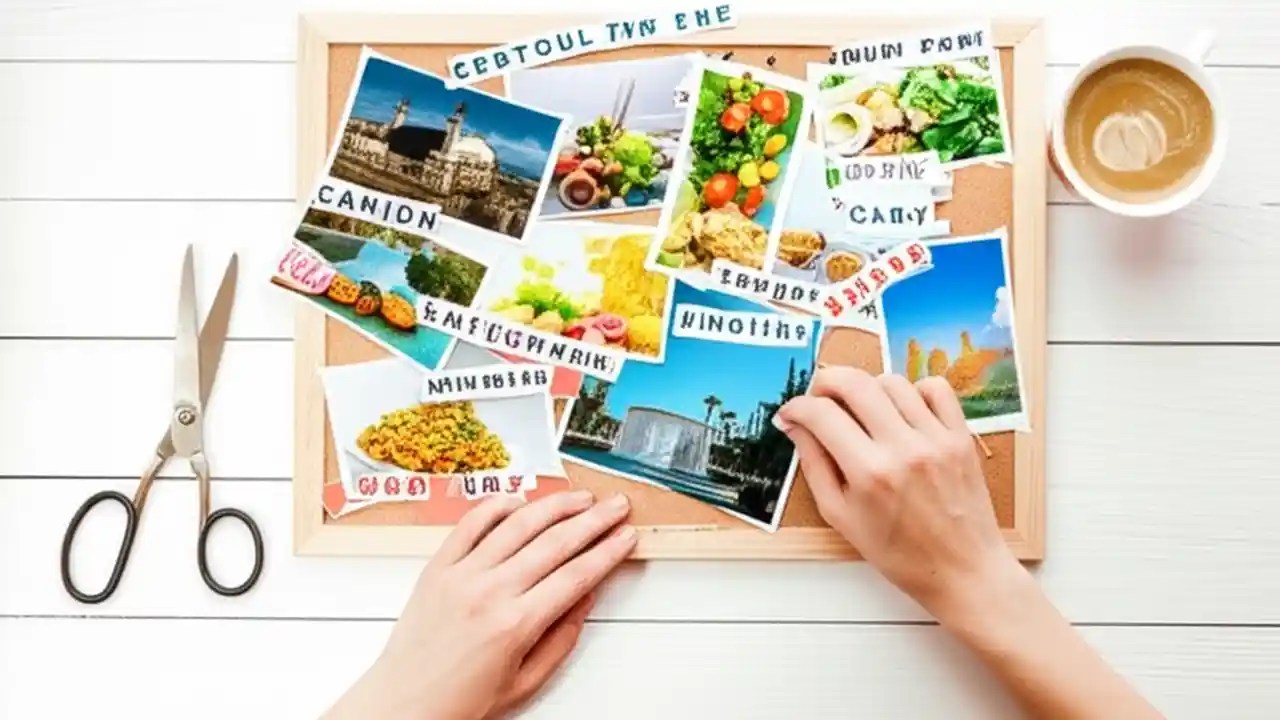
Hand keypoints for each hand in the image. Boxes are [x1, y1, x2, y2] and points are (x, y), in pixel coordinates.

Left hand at [325, 491, 636, 719]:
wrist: (403, 705)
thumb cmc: (459, 701)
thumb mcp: (525, 682)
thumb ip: (561, 638)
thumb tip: (585, 598)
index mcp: (515, 625)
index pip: (576, 575)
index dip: (608, 553)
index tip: (625, 538)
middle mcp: (489, 592)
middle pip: (556, 542)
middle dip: (594, 521)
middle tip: (615, 507)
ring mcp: (461, 574)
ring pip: (518, 523)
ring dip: (555, 505)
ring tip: (579, 498)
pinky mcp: (438, 566)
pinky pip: (471, 523)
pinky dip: (498, 506)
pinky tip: (521, 502)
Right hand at [774, 368, 1017, 621]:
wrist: (963, 571)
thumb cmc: (899, 554)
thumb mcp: (841, 517)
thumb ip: (814, 465)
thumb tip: (794, 426)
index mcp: (869, 473)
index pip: (821, 414)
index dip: (797, 407)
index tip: (791, 413)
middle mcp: (903, 448)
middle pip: (854, 383)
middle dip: (825, 381)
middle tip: (819, 398)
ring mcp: (936, 439)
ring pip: (892, 381)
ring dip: (867, 388)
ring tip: (862, 411)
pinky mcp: (960, 437)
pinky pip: (935, 388)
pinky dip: (913, 390)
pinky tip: (902, 411)